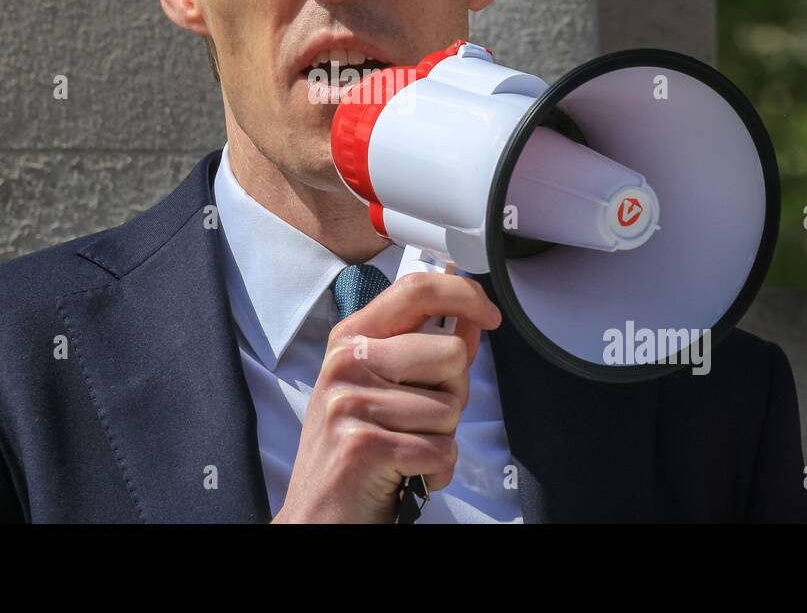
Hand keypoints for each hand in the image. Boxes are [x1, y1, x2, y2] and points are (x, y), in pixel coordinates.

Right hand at [271, 272, 501, 522]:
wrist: (317, 516)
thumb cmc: (353, 451)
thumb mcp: (378, 388)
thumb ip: (423, 350)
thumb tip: (471, 318)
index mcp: (350, 339)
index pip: (416, 290)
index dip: (464, 295)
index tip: (488, 314)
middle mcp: (346, 363)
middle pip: (450, 354)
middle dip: (454, 394)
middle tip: (418, 421)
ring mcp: (351, 403)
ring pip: (451, 408)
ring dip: (442, 440)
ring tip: (405, 449)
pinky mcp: (365, 445)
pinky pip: (442, 451)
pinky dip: (436, 472)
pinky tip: (405, 474)